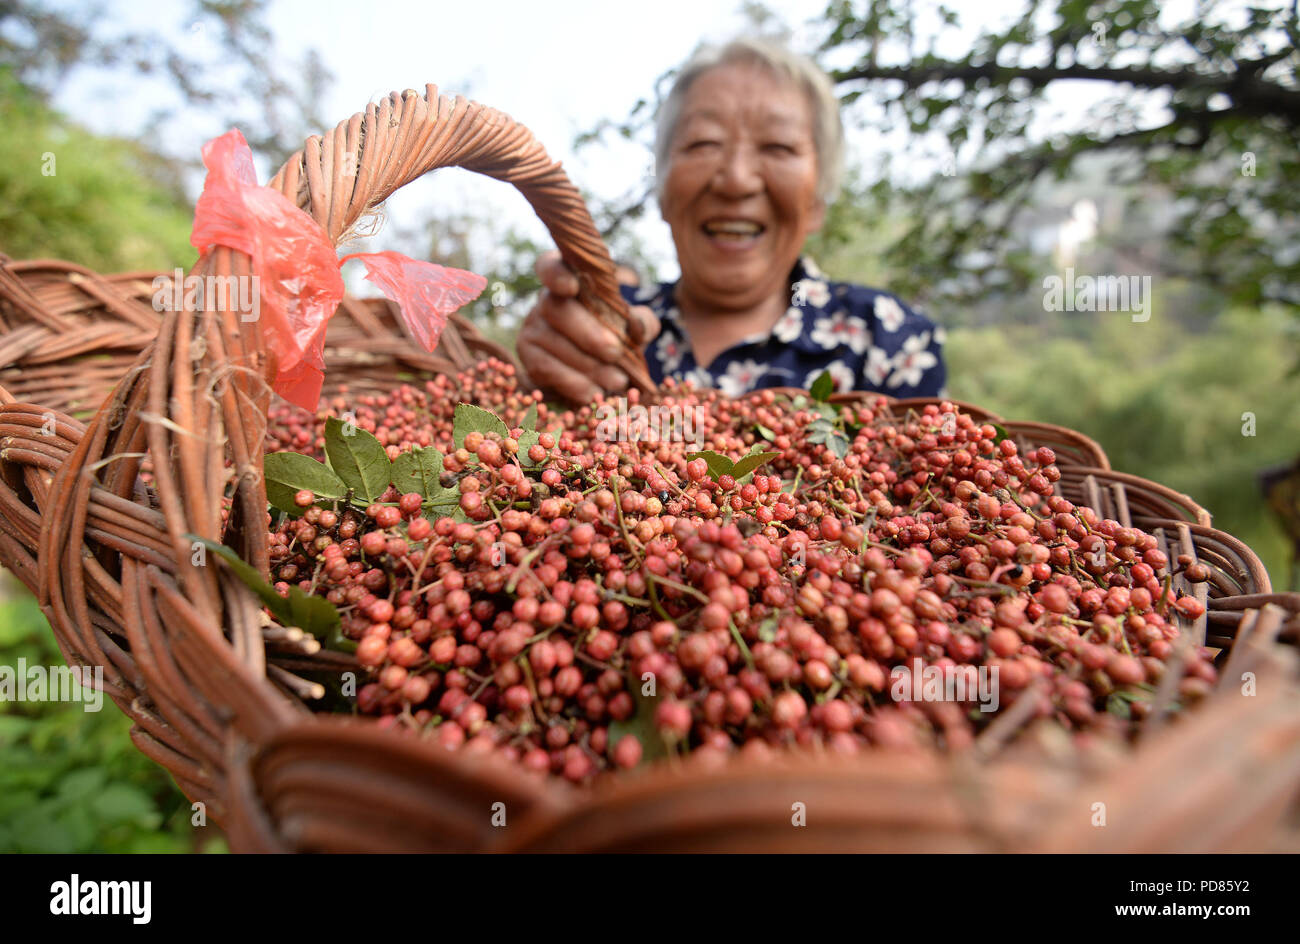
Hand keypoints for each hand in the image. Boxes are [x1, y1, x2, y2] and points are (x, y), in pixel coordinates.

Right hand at [517, 251, 658, 403]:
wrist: (599, 360)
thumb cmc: (617, 331)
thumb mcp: (634, 322)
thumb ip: (642, 320)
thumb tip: (637, 327)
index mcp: (569, 278)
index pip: (551, 266)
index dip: (557, 275)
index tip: (571, 287)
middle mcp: (544, 299)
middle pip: (557, 310)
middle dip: (587, 333)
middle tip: (615, 352)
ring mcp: (532, 328)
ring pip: (553, 344)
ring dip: (587, 366)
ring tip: (617, 381)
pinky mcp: (528, 357)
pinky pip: (547, 371)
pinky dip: (573, 384)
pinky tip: (595, 393)